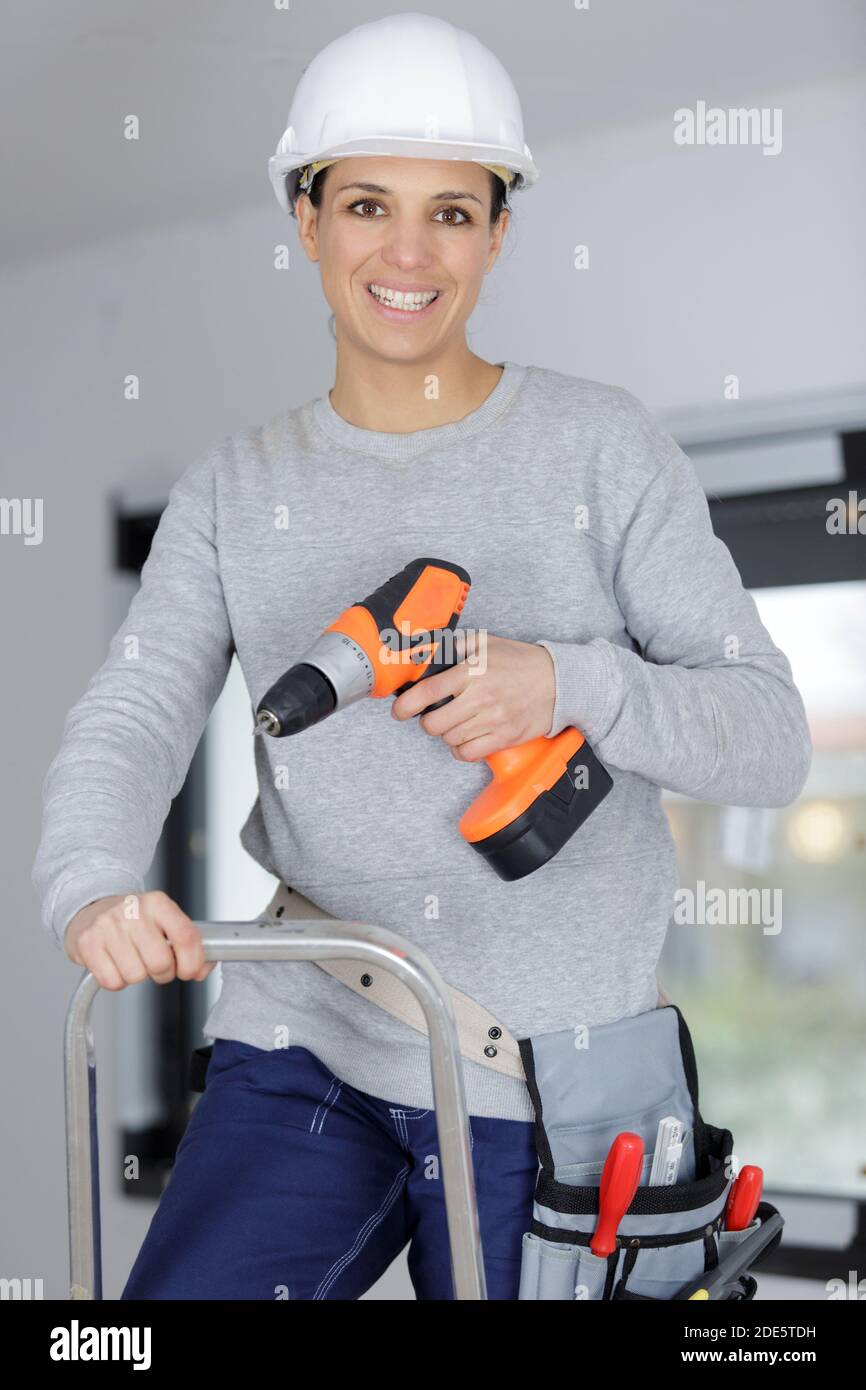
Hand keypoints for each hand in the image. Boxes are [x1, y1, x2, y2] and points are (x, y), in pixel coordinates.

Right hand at [64, 890, 214, 989]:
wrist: (91, 909)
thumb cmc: (133, 920)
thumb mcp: (163, 921)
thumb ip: (188, 943)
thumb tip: (202, 969)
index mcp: (158, 903)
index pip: (185, 936)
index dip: (192, 962)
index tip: (190, 972)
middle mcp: (133, 910)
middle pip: (160, 962)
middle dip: (162, 973)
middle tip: (154, 964)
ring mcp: (108, 925)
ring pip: (135, 975)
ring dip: (137, 976)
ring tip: (131, 959)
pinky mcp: (88, 942)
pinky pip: (111, 981)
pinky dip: (116, 980)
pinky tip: (114, 964)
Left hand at [391, 633, 555, 760]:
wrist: (559, 681)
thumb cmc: (521, 661)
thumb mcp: (485, 643)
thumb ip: (454, 648)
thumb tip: (426, 656)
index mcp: (472, 672)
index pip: (428, 693)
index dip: (405, 705)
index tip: (398, 710)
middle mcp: (480, 698)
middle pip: (434, 724)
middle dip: (427, 722)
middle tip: (431, 716)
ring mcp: (493, 721)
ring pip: (451, 740)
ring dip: (446, 734)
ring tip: (455, 723)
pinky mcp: (504, 738)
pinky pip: (469, 753)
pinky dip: (461, 749)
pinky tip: (465, 738)